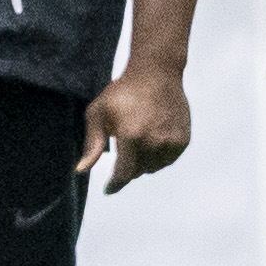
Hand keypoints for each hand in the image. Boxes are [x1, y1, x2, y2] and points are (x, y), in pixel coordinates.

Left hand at [79, 64, 188, 192]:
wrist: (156, 74)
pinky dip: (157, 157)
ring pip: (153, 168)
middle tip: (123, 146)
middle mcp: (154, 141)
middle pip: (137, 172)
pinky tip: (151, 139)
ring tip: (137, 140)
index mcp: (131, 136)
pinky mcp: (183, 140)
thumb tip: (81, 170)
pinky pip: (167, 160)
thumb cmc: (121, 93)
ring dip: (142, 162)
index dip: (114, 185)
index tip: (108, 190)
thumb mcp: (97, 114)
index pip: (123, 174)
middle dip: (126, 166)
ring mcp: (171, 141)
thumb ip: (92, 145)